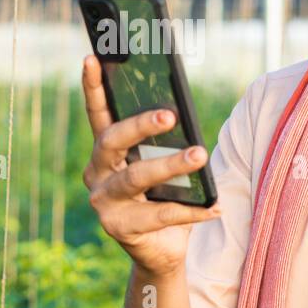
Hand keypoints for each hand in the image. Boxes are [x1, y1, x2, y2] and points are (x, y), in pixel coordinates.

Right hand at [80, 55, 220, 275]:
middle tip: (170, 115)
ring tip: (199, 155)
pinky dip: (191, 211)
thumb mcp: (162, 163)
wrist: (163, 250)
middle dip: (140, 125)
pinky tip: (215, 207)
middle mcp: (97, 173)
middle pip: (112, 141)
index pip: (97, 113)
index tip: (92, 57)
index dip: (92, 86)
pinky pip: (159, 215)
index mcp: (104, 152)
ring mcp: (104, 202)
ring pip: (135, 177)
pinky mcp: (119, 229)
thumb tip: (177, 111)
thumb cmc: (165, 196)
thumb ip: (162, 142)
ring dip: (170, 165)